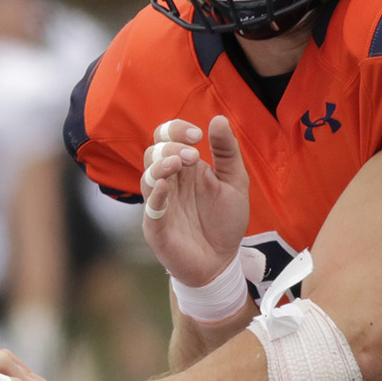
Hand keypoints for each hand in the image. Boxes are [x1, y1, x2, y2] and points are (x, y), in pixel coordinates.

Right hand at [141, 117, 249, 286]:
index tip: (198, 135)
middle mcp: (169, 182)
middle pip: (152, 152)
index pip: (166, 137)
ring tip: (178, 164)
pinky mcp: (157, 228)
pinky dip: (155, 196)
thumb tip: (219, 119)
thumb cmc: (225, 221)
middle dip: (170, 147)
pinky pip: (149, 209)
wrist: (223, 262)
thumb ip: (227, 152)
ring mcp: (160, 204)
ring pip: (147, 176)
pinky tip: (165, 187)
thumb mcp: (235, 181)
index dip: (176, 129)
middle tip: (193, 156)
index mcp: (184, 168)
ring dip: (160, 165)